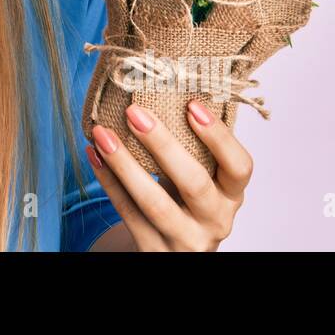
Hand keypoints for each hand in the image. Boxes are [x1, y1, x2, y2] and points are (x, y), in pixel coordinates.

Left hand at [86, 100, 249, 250]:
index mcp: (232, 194)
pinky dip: (108, 183)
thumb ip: (194, 145)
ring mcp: (186, 240)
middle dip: (163, 145)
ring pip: (154, 204)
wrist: (171, 247)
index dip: (219, 137)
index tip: (192, 104)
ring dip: (124, 165)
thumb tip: (162, 84)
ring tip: (102, 134)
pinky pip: (128, 214)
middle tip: (134, 112)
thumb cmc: (186, 200)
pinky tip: (94, 155)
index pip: (240, 167)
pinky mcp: (154, 250)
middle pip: (194, 183)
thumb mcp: (202, 175)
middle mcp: (216, 220)